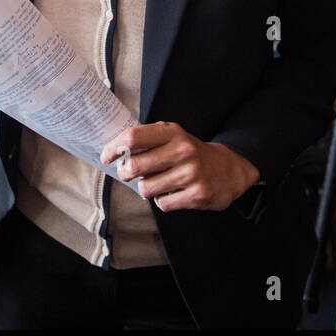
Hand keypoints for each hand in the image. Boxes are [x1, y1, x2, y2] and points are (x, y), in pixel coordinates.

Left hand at [100, 121, 260, 211]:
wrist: (229, 169)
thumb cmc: (190, 153)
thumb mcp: (173, 138)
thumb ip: (147, 141)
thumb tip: (113, 151)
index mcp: (172, 132)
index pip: (133, 137)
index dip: (113, 148)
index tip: (106, 157)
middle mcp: (182, 150)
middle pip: (135, 165)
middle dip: (126, 173)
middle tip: (129, 173)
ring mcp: (191, 173)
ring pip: (146, 188)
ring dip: (146, 188)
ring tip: (157, 183)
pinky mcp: (197, 194)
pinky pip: (162, 203)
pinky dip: (162, 200)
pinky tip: (172, 192)